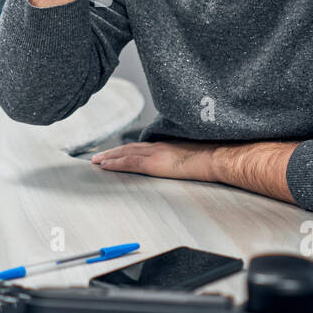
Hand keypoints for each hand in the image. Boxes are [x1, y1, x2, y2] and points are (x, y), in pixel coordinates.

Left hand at [91, 140, 217, 182]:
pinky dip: (115, 164)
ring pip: (125, 154)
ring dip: (109, 157)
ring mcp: (155, 154)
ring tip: (96, 161)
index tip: (116, 151)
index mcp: (167, 146)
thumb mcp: (193, 157)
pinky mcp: (154, 163)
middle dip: (112, 152)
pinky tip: (104, 166)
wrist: (216, 158)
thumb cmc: (211, 159)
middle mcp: (158, 146)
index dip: (126, 149)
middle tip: (98, 156)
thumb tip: (182, 165)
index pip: (141, 147)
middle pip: (129, 148)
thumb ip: (182, 159)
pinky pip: (129, 163)